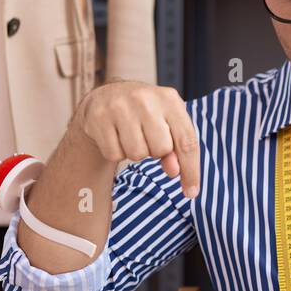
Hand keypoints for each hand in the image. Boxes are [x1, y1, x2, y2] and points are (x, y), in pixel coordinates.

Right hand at [77, 81, 200, 195]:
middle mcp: (145, 99)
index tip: (191, 193)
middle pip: (161, 149)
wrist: (106, 97)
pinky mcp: (98, 118)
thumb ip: (177, 149)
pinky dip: (117, 152)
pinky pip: (114, 155)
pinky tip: (116, 136)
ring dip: (136, 153)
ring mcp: (119, 107)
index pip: (187, 141)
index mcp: (169, 98)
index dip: (191, 170)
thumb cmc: (146, 115)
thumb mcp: (168, 124)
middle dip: (157, 152)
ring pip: (137, 154)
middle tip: (148, 138)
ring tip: (132, 136)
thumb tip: (174, 171)